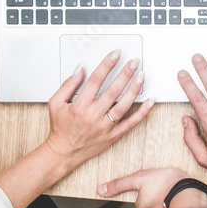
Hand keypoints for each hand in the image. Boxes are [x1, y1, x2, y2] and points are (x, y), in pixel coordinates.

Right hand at [44, 50, 154, 170]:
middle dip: (125, 73)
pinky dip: (142, 112)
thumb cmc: (60, 128)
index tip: (115, 54)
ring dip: (134, 89)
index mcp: (80, 106)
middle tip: (134, 62)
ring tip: (141, 75)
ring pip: (124, 105)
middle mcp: (94, 116)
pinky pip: (131, 123)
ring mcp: (105, 126)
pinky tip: (149, 101)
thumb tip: (80, 69)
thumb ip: (68, 85)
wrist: (63, 153)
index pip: (96, 80)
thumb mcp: (56, 103)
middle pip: (113, 90)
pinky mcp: (113, 135)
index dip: (107, 64)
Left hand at [98, 168, 206, 207]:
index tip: (158, 190)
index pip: (140, 204)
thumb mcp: (141, 178)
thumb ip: (119, 184)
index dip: (149, 194)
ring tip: (174, 195)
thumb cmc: (168, 184)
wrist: (192, 192)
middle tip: (166, 192)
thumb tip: (100, 190)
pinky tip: (181, 202)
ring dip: (168, 205)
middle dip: (158, 201)